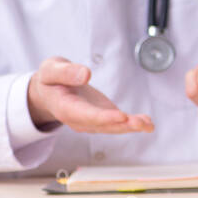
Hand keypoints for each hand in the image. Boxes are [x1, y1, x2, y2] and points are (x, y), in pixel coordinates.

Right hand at [26, 56, 153, 133]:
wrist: (49, 91)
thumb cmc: (50, 79)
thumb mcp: (51, 70)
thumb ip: (65, 72)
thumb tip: (85, 74)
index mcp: (65, 107)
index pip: (84, 115)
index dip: (103, 117)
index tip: (120, 116)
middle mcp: (79, 119)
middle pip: (101, 125)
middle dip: (121, 125)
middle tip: (140, 124)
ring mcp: (92, 120)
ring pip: (112, 127)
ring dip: (130, 127)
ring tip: (147, 125)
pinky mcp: (103, 116)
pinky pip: (118, 123)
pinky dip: (133, 124)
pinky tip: (148, 124)